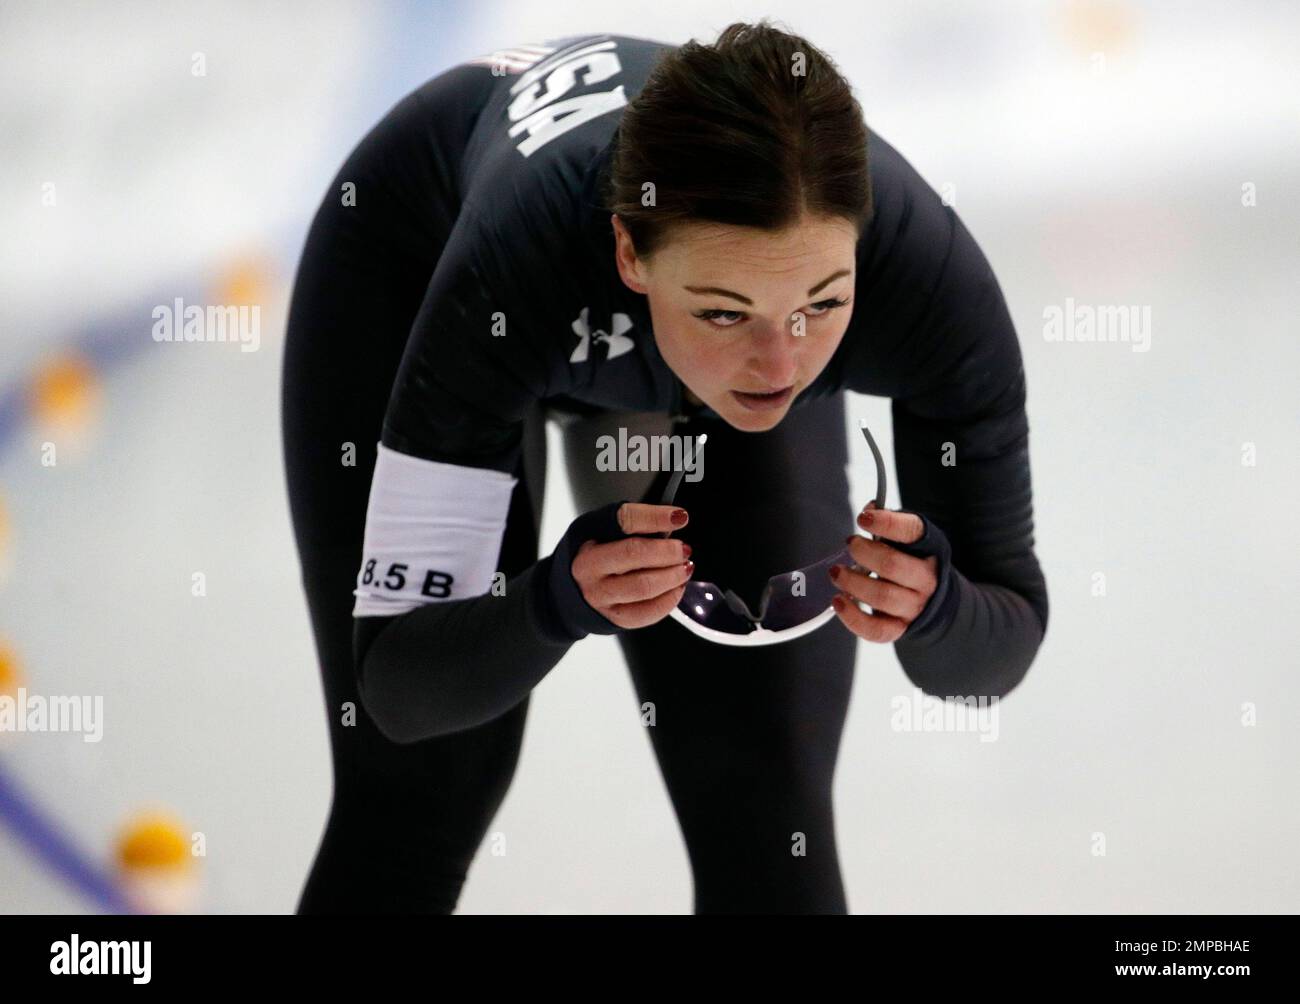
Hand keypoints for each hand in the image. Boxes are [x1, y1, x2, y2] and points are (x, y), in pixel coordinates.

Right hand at [571, 503, 693, 629]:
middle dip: (667, 551)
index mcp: (589, 538)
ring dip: (673, 576)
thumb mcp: (602, 529)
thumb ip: (634, 523)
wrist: (572, 591)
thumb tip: (673, 521)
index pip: (625, 522)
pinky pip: (648, 612)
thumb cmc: (594, 554)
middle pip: (635, 555)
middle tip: (683, 549)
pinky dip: (670, 598)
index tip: (680, 517)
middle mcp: (589, 571)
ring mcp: (601, 599)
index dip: (656, 518)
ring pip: (644, 587)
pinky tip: (678, 587)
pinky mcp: (616, 619)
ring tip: (685, 567)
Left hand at [828, 501, 938, 642]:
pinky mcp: (899, 628)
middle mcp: (926, 579)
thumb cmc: (911, 561)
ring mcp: (914, 606)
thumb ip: (889, 524)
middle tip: (850, 544)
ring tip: (836, 572)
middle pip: (893, 565)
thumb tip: (870, 511)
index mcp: (931, 549)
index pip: (912, 532)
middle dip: (864, 552)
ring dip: (853, 582)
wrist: (932, 599)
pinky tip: (838, 601)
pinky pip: (876, 630)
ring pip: (883, 596)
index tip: (863, 519)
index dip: (886, 523)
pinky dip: (853, 617)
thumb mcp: (909, 539)